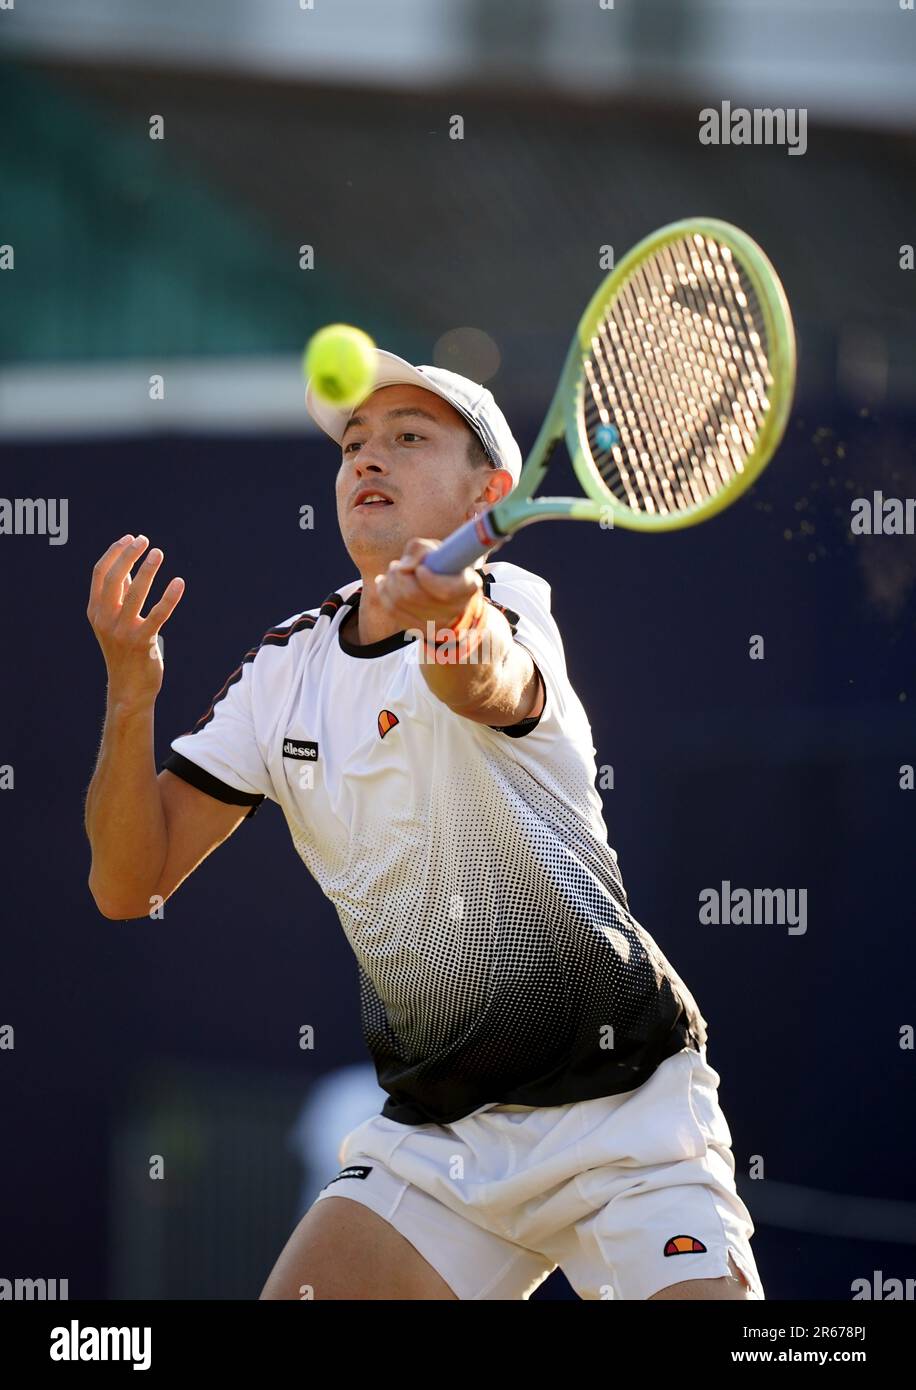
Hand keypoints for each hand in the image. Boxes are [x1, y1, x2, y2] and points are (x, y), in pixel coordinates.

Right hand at [87, 535, 184, 710]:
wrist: (128, 688)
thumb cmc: (124, 651)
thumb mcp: (114, 622)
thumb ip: (119, 597)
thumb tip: (128, 569)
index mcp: (95, 611)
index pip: (100, 574)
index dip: (114, 553)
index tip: (130, 538)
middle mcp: (105, 619)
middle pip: (114, 578)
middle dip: (129, 555)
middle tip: (144, 540)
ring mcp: (122, 631)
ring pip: (135, 592)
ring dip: (147, 569)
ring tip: (157, 553)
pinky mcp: (142, 641)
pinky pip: (158, 614)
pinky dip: (169, 597)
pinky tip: (178, 583)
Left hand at [374, 538, 481, 635]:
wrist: (445, 591)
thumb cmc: (442, 565)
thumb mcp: (437, 550)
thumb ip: (420, 549)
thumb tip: (403, 567)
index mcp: (467, 587)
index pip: (446, 591)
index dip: (428, 579)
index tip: (420, 568)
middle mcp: (455, 609)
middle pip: (414, 595)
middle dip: (399, 575)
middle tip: (397, 566)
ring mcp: (437, 624)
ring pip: (399, 602)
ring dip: (389, 582)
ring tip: (393, 571)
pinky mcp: (420, 629)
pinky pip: (392, 610)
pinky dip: (384, 592)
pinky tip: (384, 583)